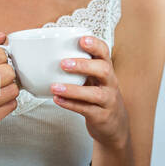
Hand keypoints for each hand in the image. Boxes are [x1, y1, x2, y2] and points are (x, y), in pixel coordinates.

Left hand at [52, 34, 129, 148]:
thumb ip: (80, 68)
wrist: (114, 125)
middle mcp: (110, 83)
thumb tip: (50, 55)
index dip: (95, 45)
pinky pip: (87, 110)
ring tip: (55, 87)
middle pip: (104, 70)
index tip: (82, 40)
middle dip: (84, 65)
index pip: (105, 53)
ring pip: (95, 94)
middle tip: (63, 63)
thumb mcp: (94, 80)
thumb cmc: (98, 96)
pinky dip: (71, 104)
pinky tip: (58, 100)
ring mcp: (107, 100)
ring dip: (73, 90)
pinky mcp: (101, 116)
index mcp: (106, 70)